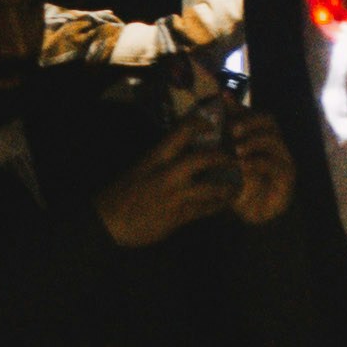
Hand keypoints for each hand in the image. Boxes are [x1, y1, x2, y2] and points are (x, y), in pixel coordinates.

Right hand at [94, 106, 245, 246]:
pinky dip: (218, 205)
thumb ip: (163, 160)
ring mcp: (174, 195)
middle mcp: (167, 173)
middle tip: (235, 157)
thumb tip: (185, 150)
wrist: (110, 222)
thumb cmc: (124, 193)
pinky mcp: (178, 216)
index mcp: (156, 157)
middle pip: (202, 159)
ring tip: (237, 184)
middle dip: (222, 157)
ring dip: (227, 186)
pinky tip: (225, 203)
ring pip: (210, 188)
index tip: (213, 124)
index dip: (200, 124)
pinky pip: (205, 209)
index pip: (181, 132)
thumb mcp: (141, 168)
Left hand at [227, 110, 293, 225]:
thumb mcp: (227, 158)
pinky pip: (275, 164)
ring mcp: (283, 159)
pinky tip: (244, 166)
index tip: (224, 101)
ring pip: (273, 140)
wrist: (252, 214)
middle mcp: (275, 144)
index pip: (256, 114)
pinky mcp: (287, 177)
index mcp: (261, 136)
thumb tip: (217, 104)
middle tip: (232, 130)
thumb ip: (224, 134)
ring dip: (253, 142)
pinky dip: (258, 162)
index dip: (241, 108)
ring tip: (237, 149)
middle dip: (250, 122)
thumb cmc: (240, 184)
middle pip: (269, 121)